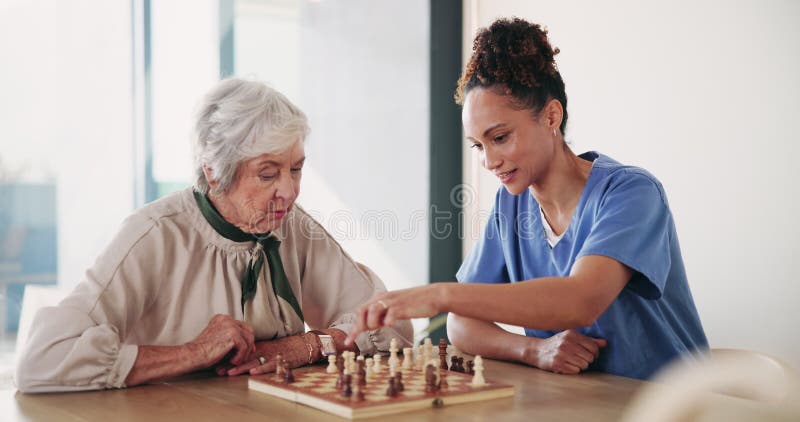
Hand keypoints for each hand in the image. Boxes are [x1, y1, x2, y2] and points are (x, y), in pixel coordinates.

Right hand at [185, 314, 255, 368]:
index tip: (246, 349)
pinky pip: (245, 347)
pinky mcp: (233, 334)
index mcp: (222, 318)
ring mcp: (230, 325)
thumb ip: (230, 337)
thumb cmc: (203, 351)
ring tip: (235, 361)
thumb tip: (249, 344)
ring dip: (244, 353)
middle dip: (249, 344)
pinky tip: (232, 361)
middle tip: (245, 356)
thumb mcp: (218, 339)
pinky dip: (240, 357)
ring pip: (249, 339)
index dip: (246, 338)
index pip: (242, 326)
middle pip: (248, 330)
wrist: (193, 355)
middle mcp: (227, 319)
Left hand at [220, 331, 345, 376]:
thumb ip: (259, 350)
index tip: (216, 362)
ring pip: (254, 361)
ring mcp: (274, 354)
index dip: (229, 357)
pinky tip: (252, 371)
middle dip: (230, 363)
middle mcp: (265, 349)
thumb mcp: (272, 346)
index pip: (242, 351)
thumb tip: (242, 355)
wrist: (308, 343)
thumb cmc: (290, 346)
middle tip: (217, 369)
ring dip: (241, 367)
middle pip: (244, 356)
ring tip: (229, 373)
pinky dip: (261, 368)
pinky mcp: (283, 359)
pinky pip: (270, 365)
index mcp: (262, 345)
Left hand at [345, 285, 442, 344]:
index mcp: (380, 298)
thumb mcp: (394, 306)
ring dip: (373, 323)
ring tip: (384, 325)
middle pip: (361, 310)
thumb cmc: (414, 304)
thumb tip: (371, 324)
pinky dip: (387, 322)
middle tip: (366, 334)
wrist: (433, 296)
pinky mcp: (402, 306)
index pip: (360, 311)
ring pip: (372, 311)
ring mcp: (392, 302)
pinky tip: (392, 324)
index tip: (347, 343)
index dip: (353, 328)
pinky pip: (389, 315)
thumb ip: (382, 313)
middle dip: (360, 326)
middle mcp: (383, 298)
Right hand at [524, 329, 606, 374]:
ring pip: (584, 365)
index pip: (594, 347)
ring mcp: (561, 353)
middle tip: (578, 358)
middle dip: (587, 360)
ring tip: (572, 362)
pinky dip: (573, 370)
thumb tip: (605, 343)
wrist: (537, 350)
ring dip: (580, 366)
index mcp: (571, 334)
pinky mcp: (557, 363)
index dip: (595, 353)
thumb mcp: (571, 338)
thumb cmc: (557, 344)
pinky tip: (566, 365)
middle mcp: (566, 343)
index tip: (588, 354)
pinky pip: (575, 371)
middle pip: (590, 357)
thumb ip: (589, 340)